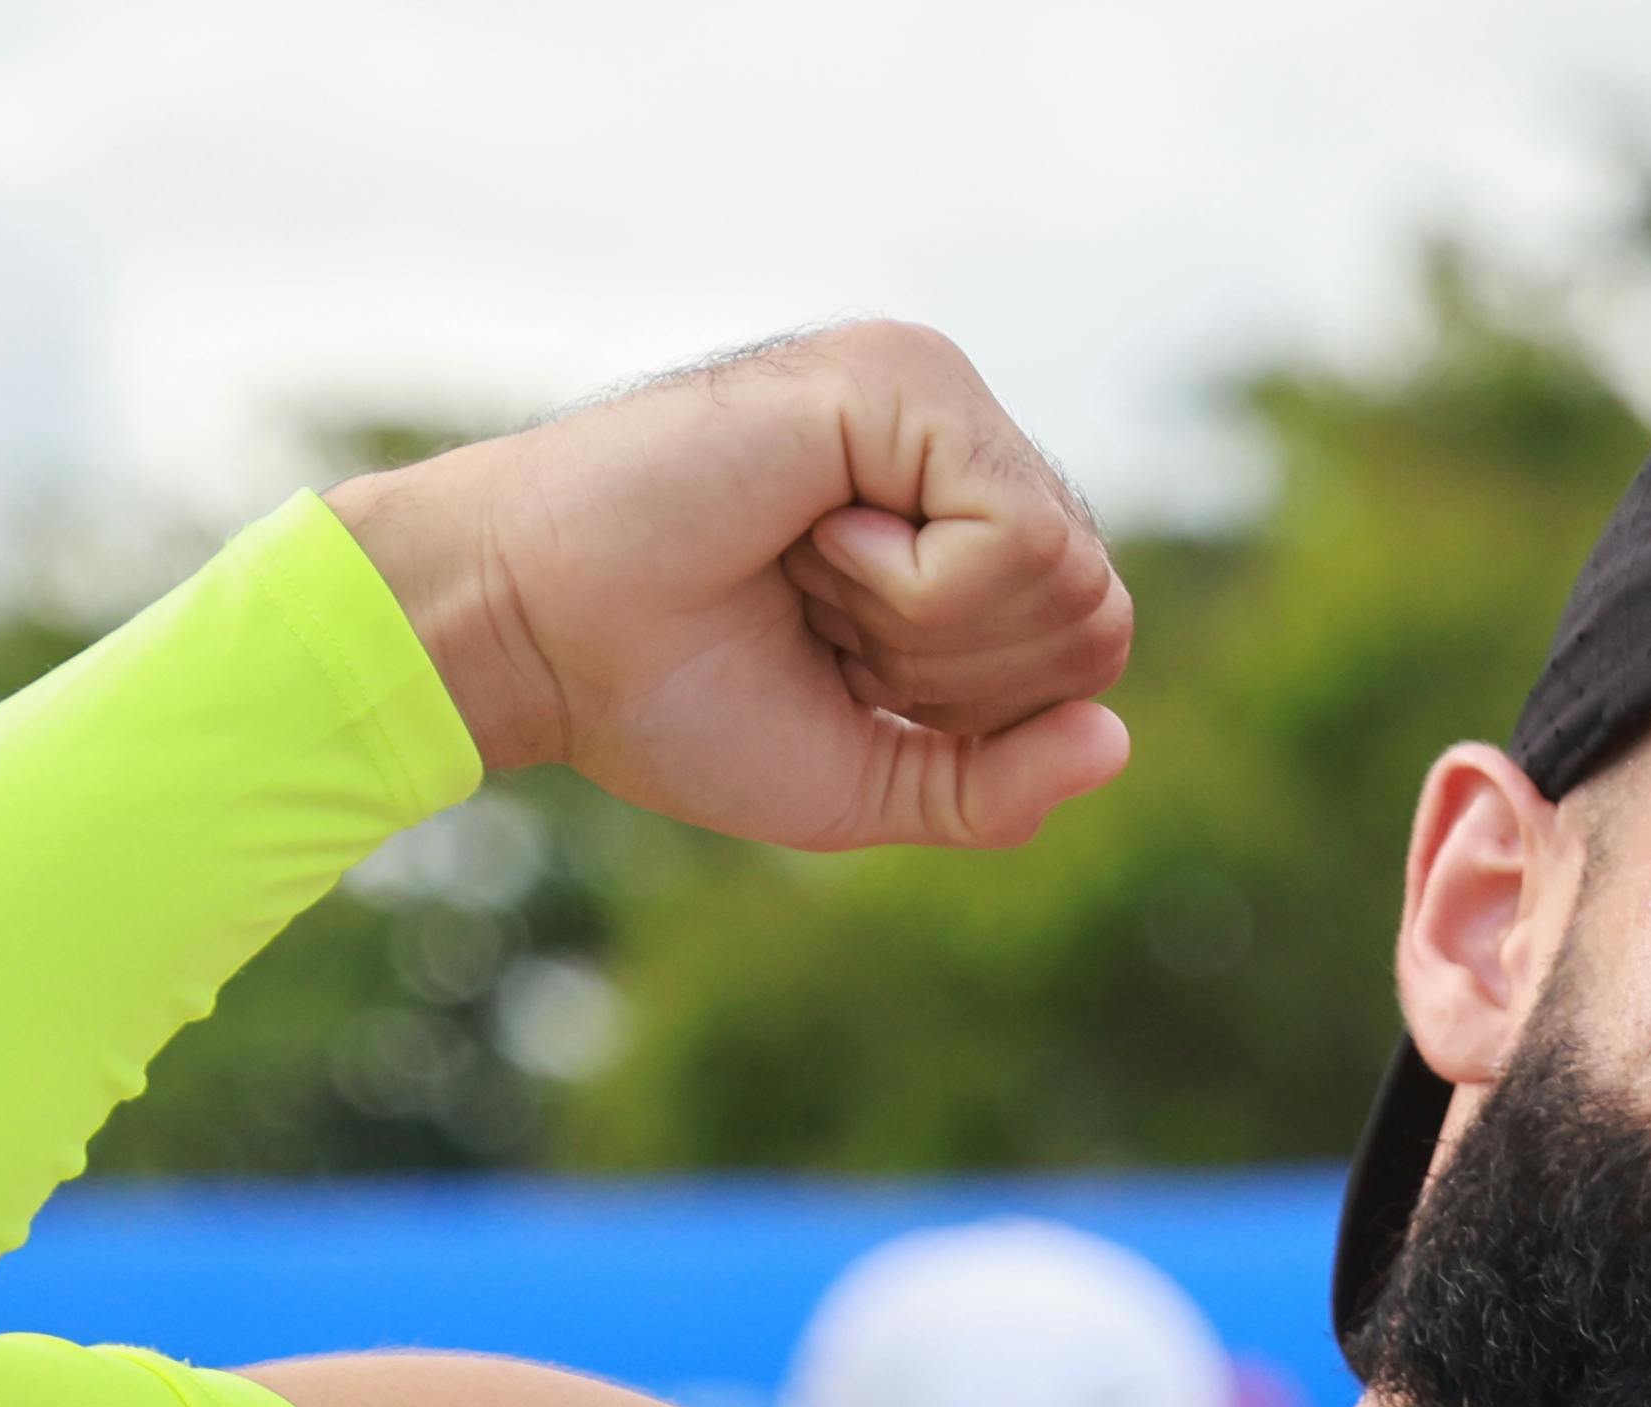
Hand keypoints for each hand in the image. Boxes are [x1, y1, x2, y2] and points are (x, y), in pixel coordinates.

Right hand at [334, 322, 1134, 847]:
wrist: (536, 640)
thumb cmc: (672, 699)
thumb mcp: (872, 780)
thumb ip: (996, 785)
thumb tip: (1115, 740)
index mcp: (964, 525)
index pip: (1088, 652)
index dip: (976, 713)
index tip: (845, 672)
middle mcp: (963, 446)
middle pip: (1098, 620)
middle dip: (959, 680)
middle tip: (822, 622)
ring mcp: (936, 397)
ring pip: (1069, 577)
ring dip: (927, 632)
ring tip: (809, 574)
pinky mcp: (901, 378)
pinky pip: (1015, 533)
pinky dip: (913, 589)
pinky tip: (815, 536)